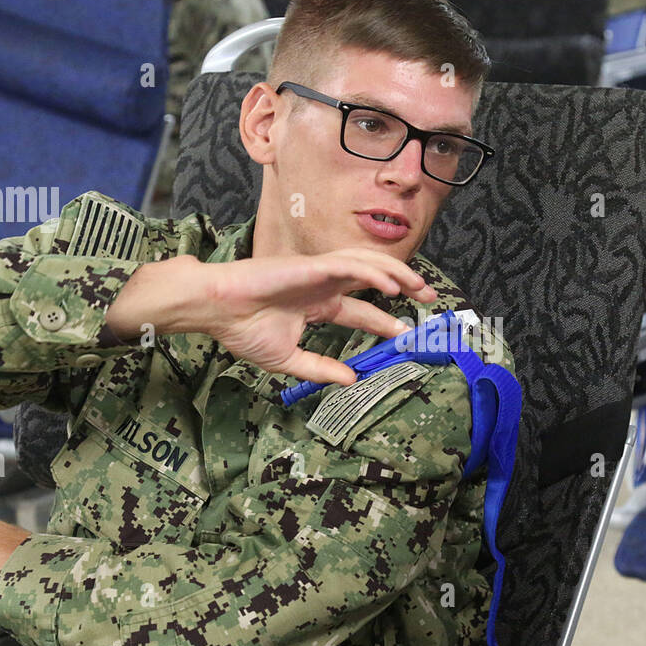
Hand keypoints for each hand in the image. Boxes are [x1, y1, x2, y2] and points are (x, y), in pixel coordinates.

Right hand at [205, 250, 435, 384]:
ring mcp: (319, 273)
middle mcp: (323, 286)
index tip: (405, 334)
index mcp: (317, 304)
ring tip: (419, 286)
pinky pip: (350, 265)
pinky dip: (374, 273)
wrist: (217, 310)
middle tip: (428, 298)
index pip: (360, 311)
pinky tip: (392, 286)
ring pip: (368, 265)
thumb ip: (320, 369)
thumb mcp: (288, 359)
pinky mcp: (312, 266)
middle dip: (404, 286)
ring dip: (397, 273)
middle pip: (373, 280)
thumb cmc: (243, 330)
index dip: (384, 322)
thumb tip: (351, 380)